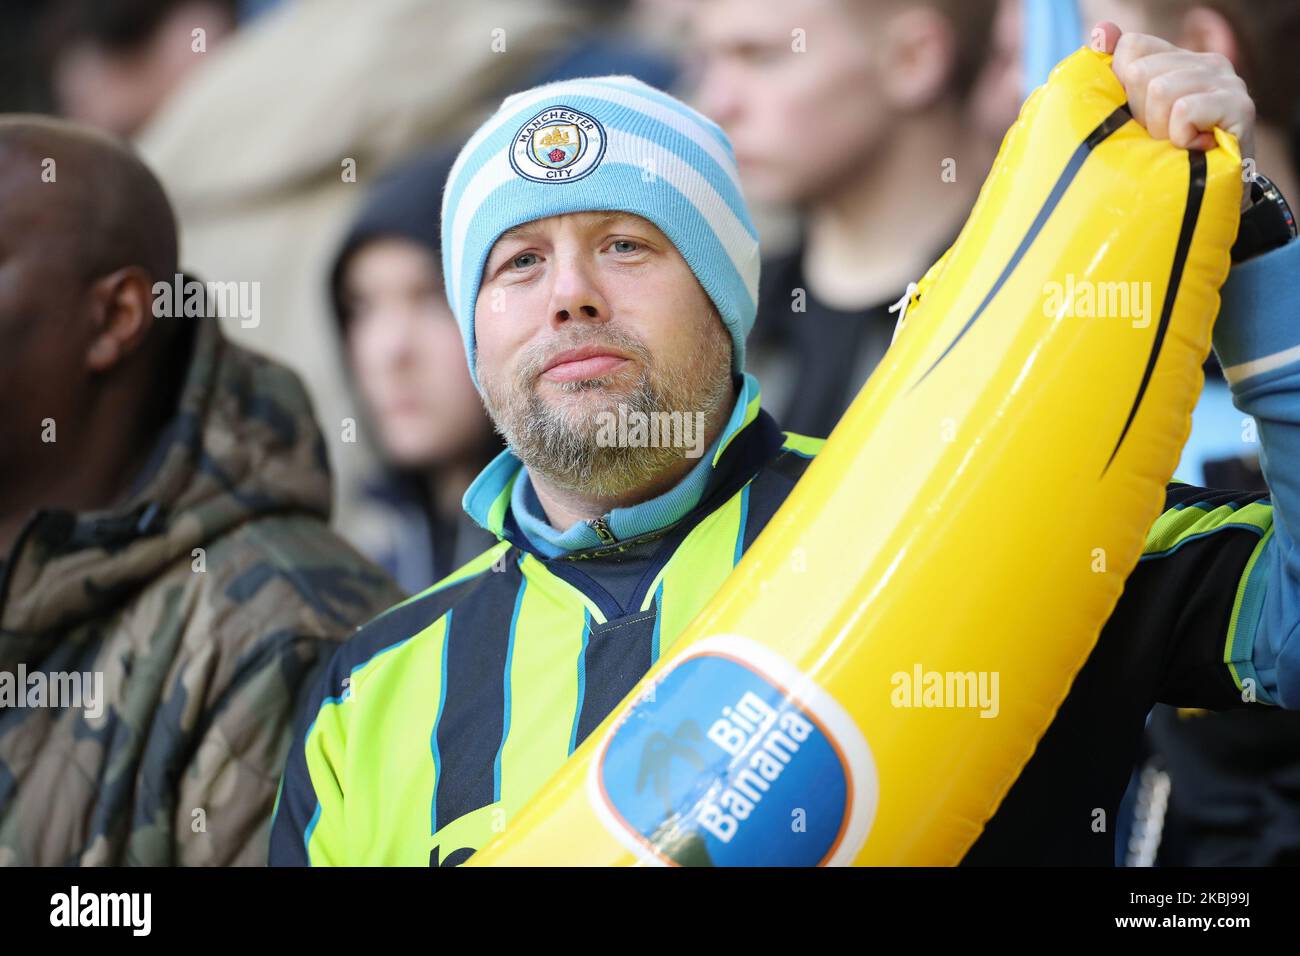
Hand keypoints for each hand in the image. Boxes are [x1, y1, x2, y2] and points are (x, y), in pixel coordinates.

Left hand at [1091, 20, 1254, 205]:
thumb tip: (1099, 34)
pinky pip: (1185, 110)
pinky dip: (1179, 136)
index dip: (1120, 86)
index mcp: (1178, 61)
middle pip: (1141, 72)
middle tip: (1158, 140)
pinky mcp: (1239, 106)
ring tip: (1175, 146)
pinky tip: (1193, 148)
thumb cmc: (1162, 161)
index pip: (1132, 46)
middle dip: (1138, 115)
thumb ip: (1117, 75)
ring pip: (1161, 91)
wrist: (1203, 202)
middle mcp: (1206, 64)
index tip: (1135, 118)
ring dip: (1158, 131)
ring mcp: (1226, 82)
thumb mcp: (1131, 119)